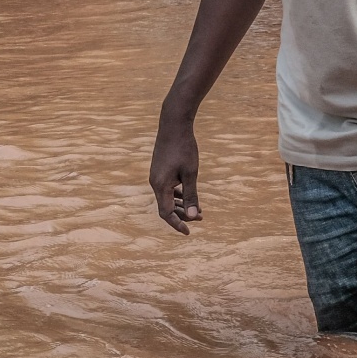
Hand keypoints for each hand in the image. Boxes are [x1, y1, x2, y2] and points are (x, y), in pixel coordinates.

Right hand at [149, 115, 202, 234]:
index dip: (177, 224)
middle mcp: (155, 183)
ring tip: (200, 209)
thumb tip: (194, 216)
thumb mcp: (191, 173)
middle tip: (201, 219)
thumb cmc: (184, 148)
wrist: (173, 125)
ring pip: (167, 198)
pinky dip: (178, 194)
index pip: (166, 213)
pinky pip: (167, 188)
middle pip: (166, 207)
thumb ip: (192, 195)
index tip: (188, 232)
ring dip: (181, 205)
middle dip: (183, 215)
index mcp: (160, 185)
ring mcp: (156, 176)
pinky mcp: (160, 170)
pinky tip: (189, 194)